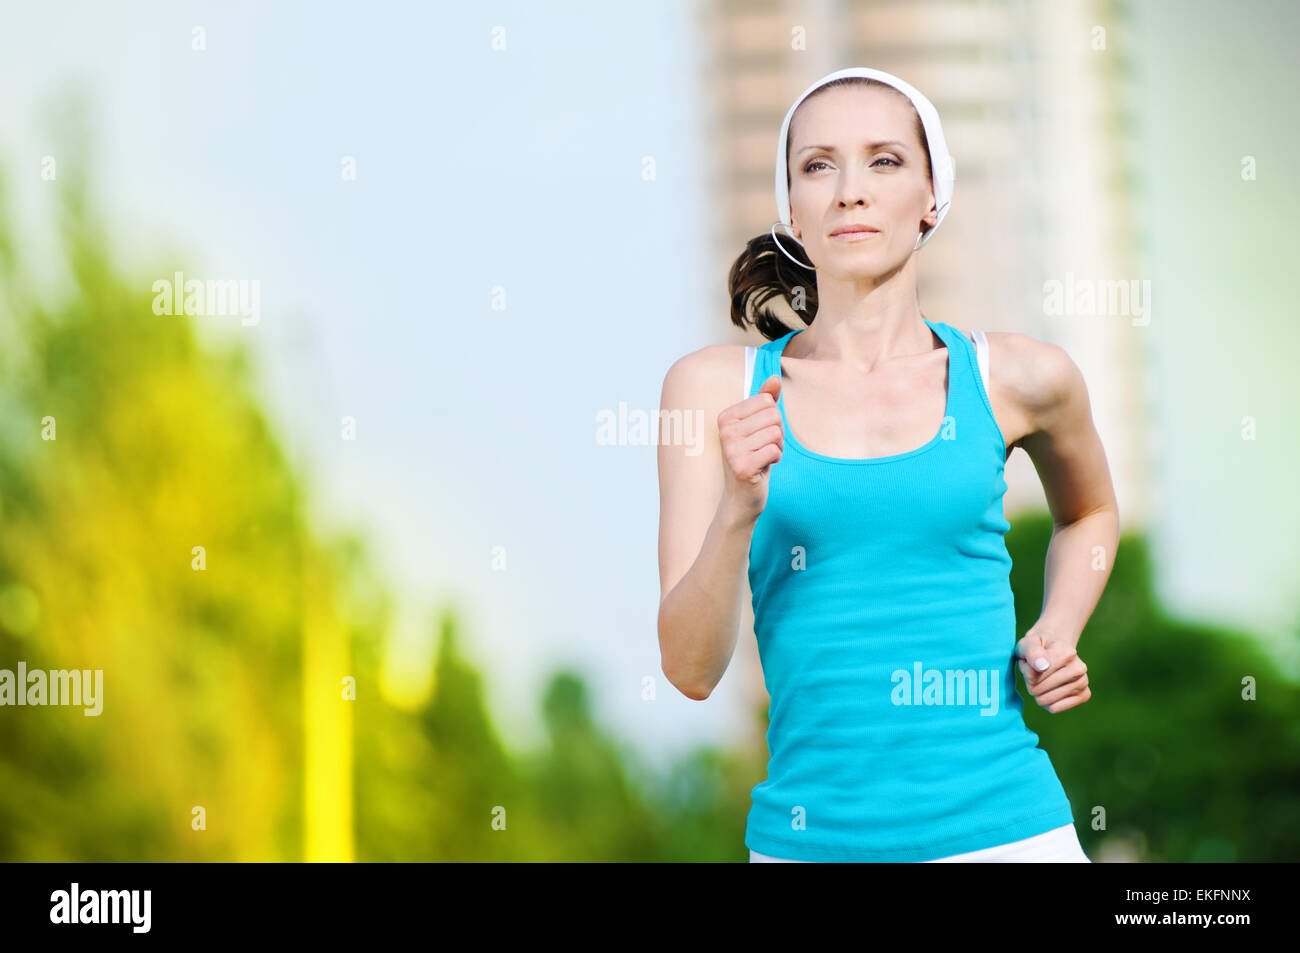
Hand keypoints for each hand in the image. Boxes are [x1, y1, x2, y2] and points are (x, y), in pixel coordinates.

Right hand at [717, 374, 783, 520]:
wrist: (742, 497)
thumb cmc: (754, 458)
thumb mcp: (759, 427)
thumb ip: (766, 400)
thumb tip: (775, 378)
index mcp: (726, 417)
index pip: (766, 401)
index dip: (773, 418)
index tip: (761, 435)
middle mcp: (724, 431)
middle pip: (773, 415)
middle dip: (778, 433)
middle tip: (765, 448)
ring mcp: (731, 449)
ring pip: (775, 432)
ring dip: (777, 447)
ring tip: (764, 457)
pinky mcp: (742, 466)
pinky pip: (774, 450)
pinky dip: (776, 459)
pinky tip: (764, 467)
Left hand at [1015, 625, 1090, 712]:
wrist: (1055, 648)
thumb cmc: (1038, 647)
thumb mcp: (1028, 644)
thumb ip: (1032, 652)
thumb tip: (1041, 666)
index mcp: (1067, 652)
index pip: (1035, 674)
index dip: (1026, 671)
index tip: (1030, 662)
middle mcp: (1079, 668)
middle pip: (1038, 689)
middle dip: (1031, 682)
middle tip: (1035, 672)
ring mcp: (1083, 682)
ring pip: (1045, 700)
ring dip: (1038, 692)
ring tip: (1042, 679)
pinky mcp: (1084, 695)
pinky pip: (1055, 708)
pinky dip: (1047, 702)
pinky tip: (1050, 690)